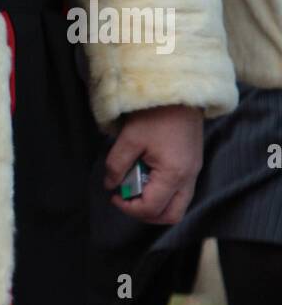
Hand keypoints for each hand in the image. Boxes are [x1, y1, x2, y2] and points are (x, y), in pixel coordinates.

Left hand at [104, 104, 202, 224]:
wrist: (179, 90)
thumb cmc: (154, 113)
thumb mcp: (129, 138)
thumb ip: (117, 165)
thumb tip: (110, 185)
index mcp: (174, 174)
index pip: (152, 208)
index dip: (129, 208)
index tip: (114, 196)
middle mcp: (189, 177)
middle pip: (171, 215)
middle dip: (146, 214)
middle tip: (127, 199)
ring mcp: (194, 171)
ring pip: (179, 204)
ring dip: (156, 203)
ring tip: (136, 187)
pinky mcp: (194, 163)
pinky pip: (181, 190)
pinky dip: (164, 192)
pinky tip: (148, 175)